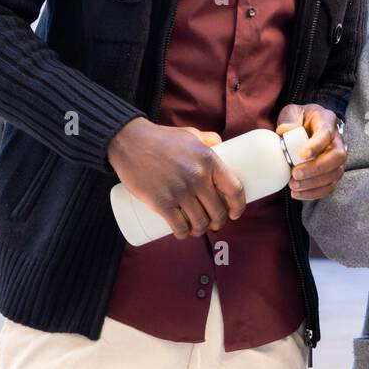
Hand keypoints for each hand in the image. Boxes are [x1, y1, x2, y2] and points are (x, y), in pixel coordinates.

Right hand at [106, 118, 245, 238]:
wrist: (130, 142)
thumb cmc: (162, 138)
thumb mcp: (191, 134)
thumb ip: (207, 139)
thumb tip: (221, 143)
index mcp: (210, 160)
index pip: (235, 189)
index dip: (238, 206)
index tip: (235, 212)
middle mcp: (198, 177)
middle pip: (217, 210)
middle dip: (218, 221)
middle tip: (214, 222)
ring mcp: (179, 191)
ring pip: (199, 222)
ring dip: (201, 230)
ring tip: (199, 228)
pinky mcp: (161, 202)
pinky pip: (178, 226)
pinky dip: (183, 234)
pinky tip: (184, 233)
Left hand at [276, 103, 346, 201]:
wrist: (309, 127)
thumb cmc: (300, 119)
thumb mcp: (293, 112)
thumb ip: (289, 119)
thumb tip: (284, 131)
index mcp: (327, 121)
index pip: (327, 133)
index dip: (317, 145)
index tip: (302, 155)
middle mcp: (338, 140)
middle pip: (337, 157)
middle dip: (317, 169)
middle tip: (295, 174)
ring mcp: (337, 158)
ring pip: (335, 174)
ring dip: (314, 183)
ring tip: (293, 185)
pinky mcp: (333, 172)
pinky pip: (330, 186)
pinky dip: (314, 193)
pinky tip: (298, 194)